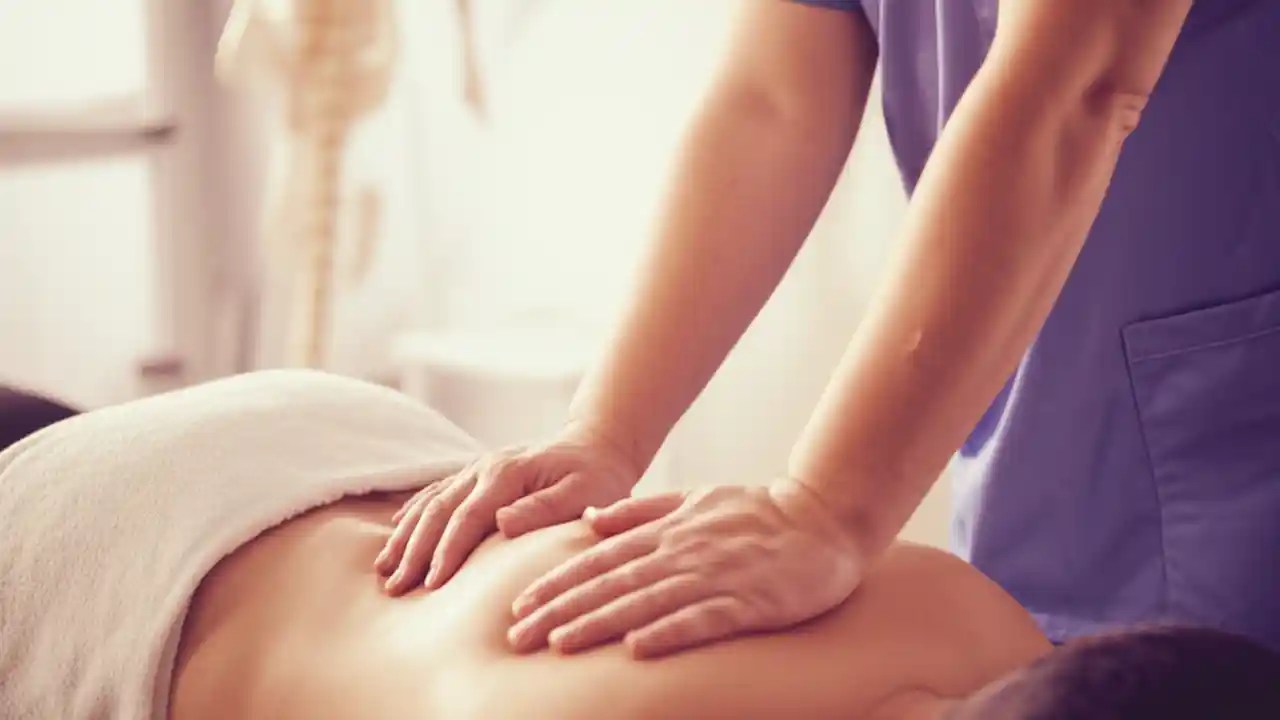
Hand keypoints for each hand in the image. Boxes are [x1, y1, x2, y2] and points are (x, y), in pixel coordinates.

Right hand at [376, 424, 640, 593]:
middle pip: (439, 511)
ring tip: (385, 569)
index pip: (468, 517)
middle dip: (414, 551)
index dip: (447, 551)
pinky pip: (436, 492)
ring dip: (406, 536)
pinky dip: (413, 513)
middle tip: (395, 587)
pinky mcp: (475, 474)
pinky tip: (396, 533)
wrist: (597, 445)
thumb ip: (544, 508)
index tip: (432, 585)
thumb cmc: (597, 476)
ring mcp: (476, 469)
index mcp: (507, 473)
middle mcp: (484, 467)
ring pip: (430, 502)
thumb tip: (502, 523)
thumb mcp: (584, 492)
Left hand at [506, 478, 865, 658]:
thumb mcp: (694, 499)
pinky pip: (702, 619)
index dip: (556, 583)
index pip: (599, 559)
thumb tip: (591, 520)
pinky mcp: (748, 600)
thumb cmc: (756, 512)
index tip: (518, 606)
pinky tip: (637, 649)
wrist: (823, 518)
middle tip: (517, 635)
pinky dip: (669, 632)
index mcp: (667, 530)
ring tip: (559, 643)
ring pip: (646, 602)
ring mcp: (715, 575)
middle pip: (610, 583)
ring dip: (599, 622)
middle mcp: (681, 551)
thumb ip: (642, 511)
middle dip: (560, 608)